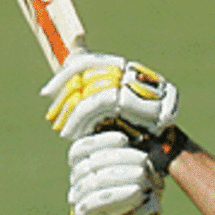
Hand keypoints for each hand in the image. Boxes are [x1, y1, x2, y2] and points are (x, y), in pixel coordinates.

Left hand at [43, 51, 178, 143]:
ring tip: (61, 129)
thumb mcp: (112, 118)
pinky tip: (71, 133)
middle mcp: (129, 70)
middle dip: (63, 89)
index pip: (88, 61)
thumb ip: (95, 105)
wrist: (166, 154)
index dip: (65, 74)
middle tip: (50, 109)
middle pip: (86, 68)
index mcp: (124, 70)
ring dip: (70, 108)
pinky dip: (78, 118)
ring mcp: (133, 81)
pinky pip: (96, 102)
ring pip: (89, 85)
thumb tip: (68, 97)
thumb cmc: (139, 139)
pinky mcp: (130, 97)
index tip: (48, 92)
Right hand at [67, 130, 162, 214]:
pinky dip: (114, 197)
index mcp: (85, 168)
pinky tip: (135, 193)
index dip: (100, 141)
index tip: (124, 139)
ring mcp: (78, 204)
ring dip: (119, 178)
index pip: (81, 148)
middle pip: (89, 165)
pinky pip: (91, 207)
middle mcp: (78, 184)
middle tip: (143, 160)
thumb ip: (137, 159)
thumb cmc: (140, 198)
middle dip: (118, 159)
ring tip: (142, 177)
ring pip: (91, 184)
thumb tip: (142, 138)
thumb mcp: (143, 174)